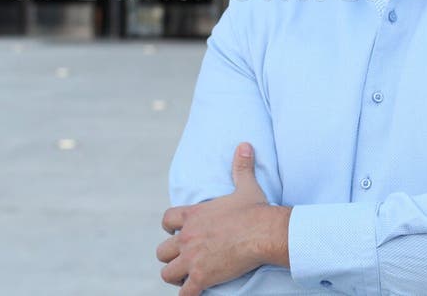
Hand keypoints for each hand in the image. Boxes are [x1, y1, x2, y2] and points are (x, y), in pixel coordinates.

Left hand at [156, 142, 290, 295]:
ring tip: (188, 278)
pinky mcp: (202, 276)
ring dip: (176, 276)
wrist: (264, 232)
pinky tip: (195, 293)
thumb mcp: (245, 186)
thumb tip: (245, 145)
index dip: (170, 227)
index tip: (177, 232)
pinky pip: (184, 293)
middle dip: (171, 256)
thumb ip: (241, 166)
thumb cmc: (255, 210)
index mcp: (193, 215)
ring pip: (167, 272)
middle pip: (162, 251)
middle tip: (184, 260)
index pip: (166, 220)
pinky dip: (187, 295)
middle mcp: (187, 237)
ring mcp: (192, 258)